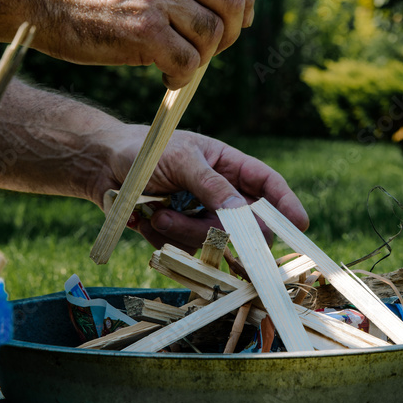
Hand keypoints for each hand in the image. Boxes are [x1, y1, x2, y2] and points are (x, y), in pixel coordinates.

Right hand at [26, 0, 255, 88]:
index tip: (241, 19)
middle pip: (231, 2)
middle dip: (230, 31)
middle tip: (211, 49)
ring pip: (212, 35)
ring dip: (203, 57)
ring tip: (181, 64)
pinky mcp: (144, 33)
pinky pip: (187, 62)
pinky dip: (184, 77)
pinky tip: (169, 79)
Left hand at [95, 128, 308, 252]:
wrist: (103, 167)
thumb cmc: (145, 151)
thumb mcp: (182, 160)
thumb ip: (212, 185)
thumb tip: (242, 213)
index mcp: (230, 167)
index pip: (268, 185)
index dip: (286, 205)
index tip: (299, 224)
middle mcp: (221, 195)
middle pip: (245, 226)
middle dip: (225, 230)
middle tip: (210, 227)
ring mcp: (201, 218)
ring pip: (213, 243)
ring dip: (183, 232)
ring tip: (156, 213)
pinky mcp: (179, 236)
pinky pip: (185, 252)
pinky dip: (164, 239)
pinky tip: (147, 219)